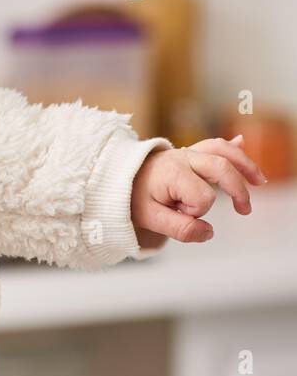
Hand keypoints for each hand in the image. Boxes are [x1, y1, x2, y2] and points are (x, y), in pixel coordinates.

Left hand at [131, 135, 264, 243]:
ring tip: (259, 181)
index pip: (202, 197)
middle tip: (244, 210)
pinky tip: (241, 143)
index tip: (180, 213)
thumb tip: (209, 233)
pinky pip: (212, 144)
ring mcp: (186, 153)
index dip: (196, 211)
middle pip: (221, 167)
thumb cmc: (133, 198)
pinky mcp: (189, 153)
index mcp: (172, 174)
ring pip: (221, 151)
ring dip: (244, 164)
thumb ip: (179, 229)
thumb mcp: (150, 219)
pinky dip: (229, 147)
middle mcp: (182, 158)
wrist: (117, 179)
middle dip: (237, 189)